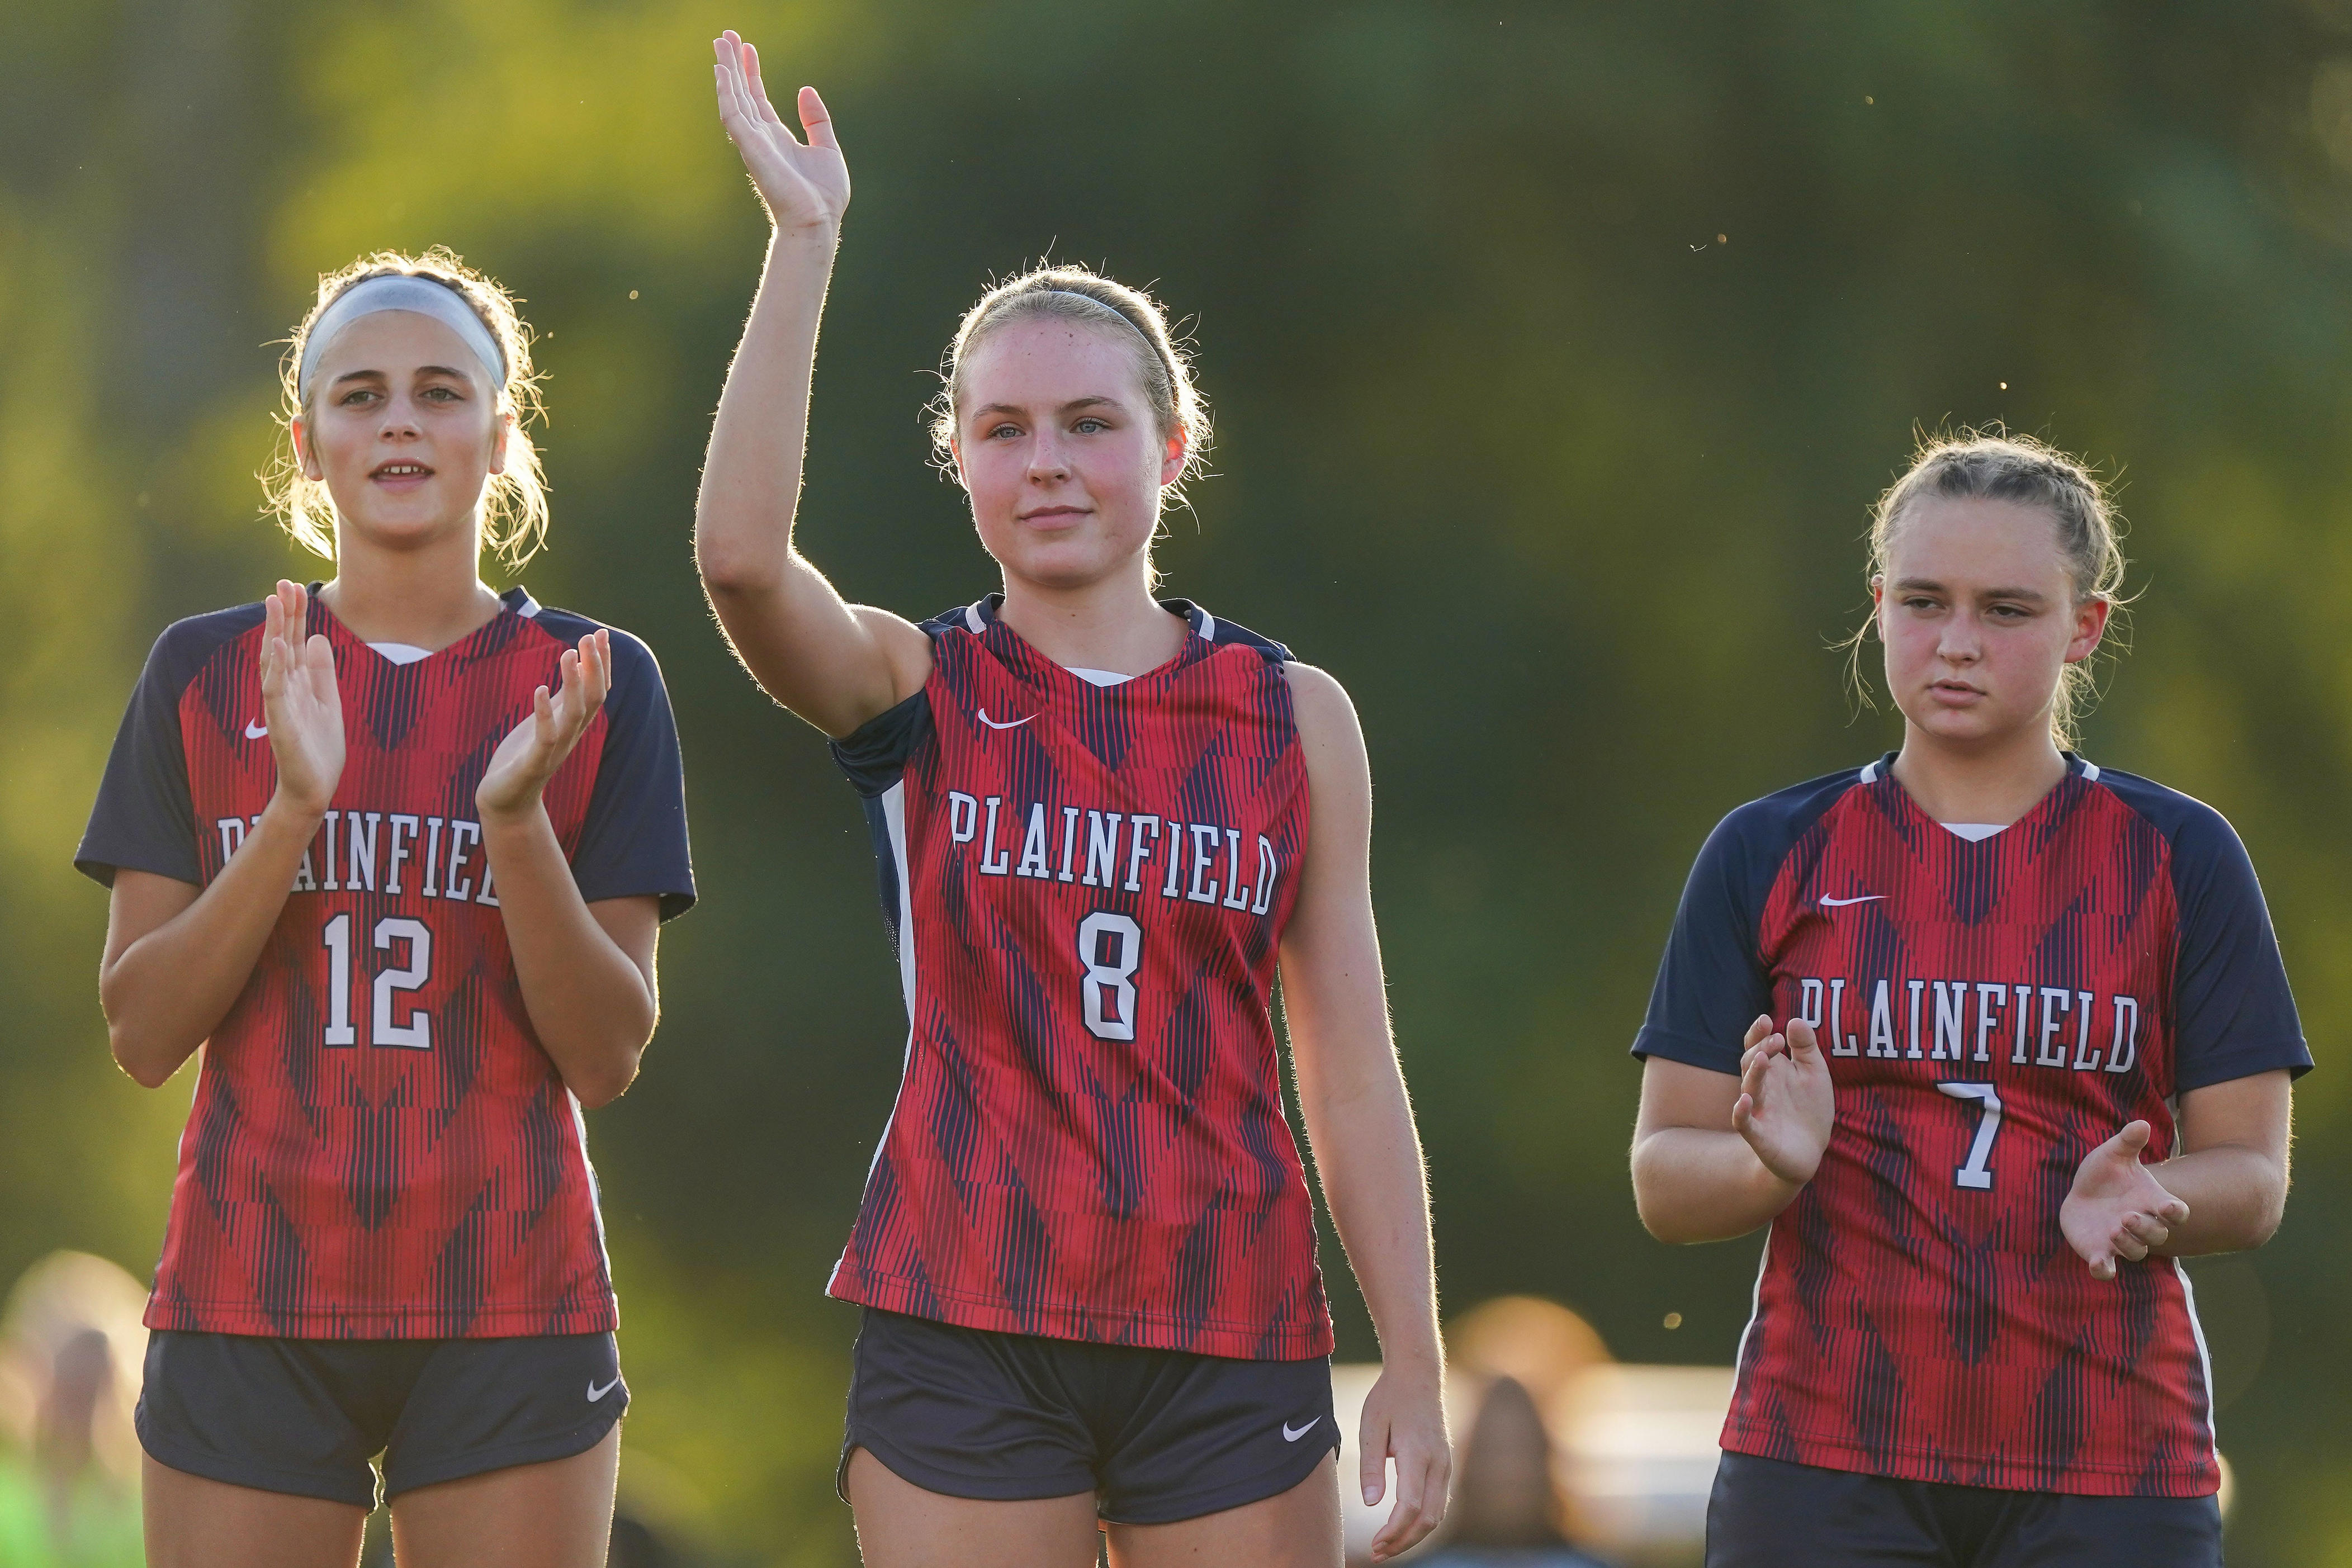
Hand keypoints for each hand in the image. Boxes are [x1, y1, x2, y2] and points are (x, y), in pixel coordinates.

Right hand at [258, 580, 344, 817]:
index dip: (295, 614)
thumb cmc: (319, 748)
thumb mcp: (328, 701)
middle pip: (281, 643)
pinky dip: (276, 668)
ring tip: (275, 603)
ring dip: (273, 631)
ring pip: (273, 661)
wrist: (315, 787)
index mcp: (297, 682)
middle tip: (283, 583)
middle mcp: (284, 688)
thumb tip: (316, 637)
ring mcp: (280, 704)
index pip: (293, 640)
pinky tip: (279, 647)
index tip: (296, 586)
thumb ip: (321, 671)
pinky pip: (275, 691)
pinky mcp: (280, 723)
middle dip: (283, 614)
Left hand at [476, 630, 611, 822]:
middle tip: (589, 636)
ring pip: (576, 713)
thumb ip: (564, 696)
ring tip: (568, 653)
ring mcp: (555, 749)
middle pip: (595, 698)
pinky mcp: (533, 762)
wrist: (506, 800)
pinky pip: (546, 737)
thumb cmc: (524, 756)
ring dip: (574, 683)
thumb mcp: (546, 719)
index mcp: (575, 724)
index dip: (602, 663)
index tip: (600, 634)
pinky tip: (540, 690)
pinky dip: (545, 713)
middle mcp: (571, 735)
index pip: (599, 689)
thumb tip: (579, 664)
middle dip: (595, 667)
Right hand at [712, 30, 848, 235]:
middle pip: (742, 93)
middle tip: (725, 36)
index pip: (758, 99)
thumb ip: (816, 120)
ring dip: (726, 71)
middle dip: (733, 64)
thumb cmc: (824, 195)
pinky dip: (726, 94)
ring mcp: (753, 143)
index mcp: (777, 138)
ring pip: (734, 99)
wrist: (819, 221)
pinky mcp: (751, 149)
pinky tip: (722, 72)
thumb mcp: (827, 148)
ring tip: (721, 43)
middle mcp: (761, 138)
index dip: (751, 73)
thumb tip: (806, 90)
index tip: (747, 48)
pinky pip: (733, 116)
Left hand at [1357, 1360, 1449, 1561]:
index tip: (1374, 1544)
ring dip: (1414, 1535)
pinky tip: (1402, 1528)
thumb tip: (1371, 1503)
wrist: (1418, 1376)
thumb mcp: (1371, 1426)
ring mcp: (1446, 1465)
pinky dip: (1423, 1522)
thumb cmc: (1389, 1399)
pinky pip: (1439, 1503)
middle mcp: (1438, 1463)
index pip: (1410, 1506)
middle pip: (1428, 1519)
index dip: (1393, 1531)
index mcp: (1417, 1453)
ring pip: (1438, 1514)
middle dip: (1403, 1542)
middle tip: (1377, 1553)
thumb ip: (1371, 1466)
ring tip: (1386, 1546)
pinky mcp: (1445, 1465)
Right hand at [1733, 1014, 1834, 1186]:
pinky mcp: (1759, 1135)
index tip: (1767, 1019)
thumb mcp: (1814, 1072)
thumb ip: (1806, 1047)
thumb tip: (1794, 1019)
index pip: (1756, 1046)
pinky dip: (1740, 1112)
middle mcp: (1760, 1087)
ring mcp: (1758, 1110)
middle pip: (1750, 1063)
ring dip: (1754, 1073)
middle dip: (1760, 1049)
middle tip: (1776, 1040)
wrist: (1810, 1151)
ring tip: (1762, 1058)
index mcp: (1771, 1070)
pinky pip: (1744, 1122)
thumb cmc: (1809, 1108)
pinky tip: (1743, 1100)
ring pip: (1749, 1088)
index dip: (1757, 1033)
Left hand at [2062, 1121, 2188, 1280]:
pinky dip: (2104, 1270)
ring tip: (2114, 1228)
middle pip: (2157, 1235)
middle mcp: (2141, 1225)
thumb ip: (2128, 1141)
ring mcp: (2120, 1240)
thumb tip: (2140, 1123)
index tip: (2171, 1207)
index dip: (2176, 1212)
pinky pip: (2106, 1268)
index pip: (2175, 1212)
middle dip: (2146, 1228)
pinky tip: (2099, 1265)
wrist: (2082, 1194)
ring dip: (2128, 1243)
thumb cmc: (2105, 1174)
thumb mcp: (2114, 1154)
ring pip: (2136, 1252)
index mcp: (2150, 1201)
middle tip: (2127, 1215)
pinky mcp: (2099, 1252)